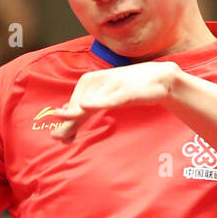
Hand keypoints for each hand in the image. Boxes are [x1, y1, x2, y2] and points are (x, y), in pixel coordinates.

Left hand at [47, 62, 178, 141]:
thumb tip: (63, 111)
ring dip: (75, 117)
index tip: (58, 137)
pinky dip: (96, 102)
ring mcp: (111, 86)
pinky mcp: (124, 92)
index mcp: (89, 81)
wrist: (159, 79)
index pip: (72, 103)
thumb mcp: (104, 96)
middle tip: (57, 138)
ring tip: (63, 130)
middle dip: (67, 123)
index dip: (65, 121)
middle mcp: (97, 81)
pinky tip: (84, 106)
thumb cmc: (129, 88)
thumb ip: (86, 105)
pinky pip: (108, 98)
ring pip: (88, 103)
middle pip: (77, 105)